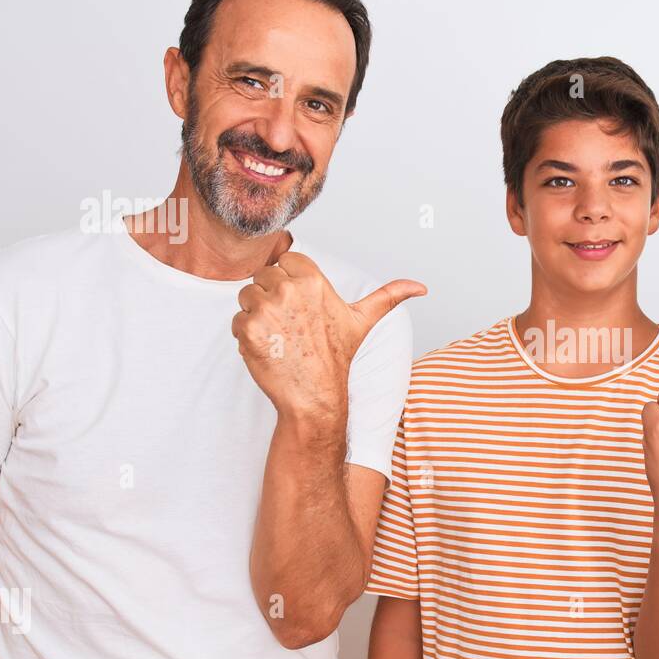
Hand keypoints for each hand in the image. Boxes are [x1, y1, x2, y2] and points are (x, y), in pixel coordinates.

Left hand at [232, 251, 425, 420]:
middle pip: (263, 276)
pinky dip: (246, 335)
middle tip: (291, 326)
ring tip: (280, 337)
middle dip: (271, 298)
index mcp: (314, 280)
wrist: (315, 397)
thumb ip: (389, 296)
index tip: (302, 307)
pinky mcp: (249, 330)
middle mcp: (290, 289)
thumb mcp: (363, 321)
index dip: (290, 283)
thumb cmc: (337, 358)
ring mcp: (267, 309)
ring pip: (247, 297)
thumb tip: (421, 287)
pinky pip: (236, 320)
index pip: (285, 260)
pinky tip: (268, 349)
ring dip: (257, 316)